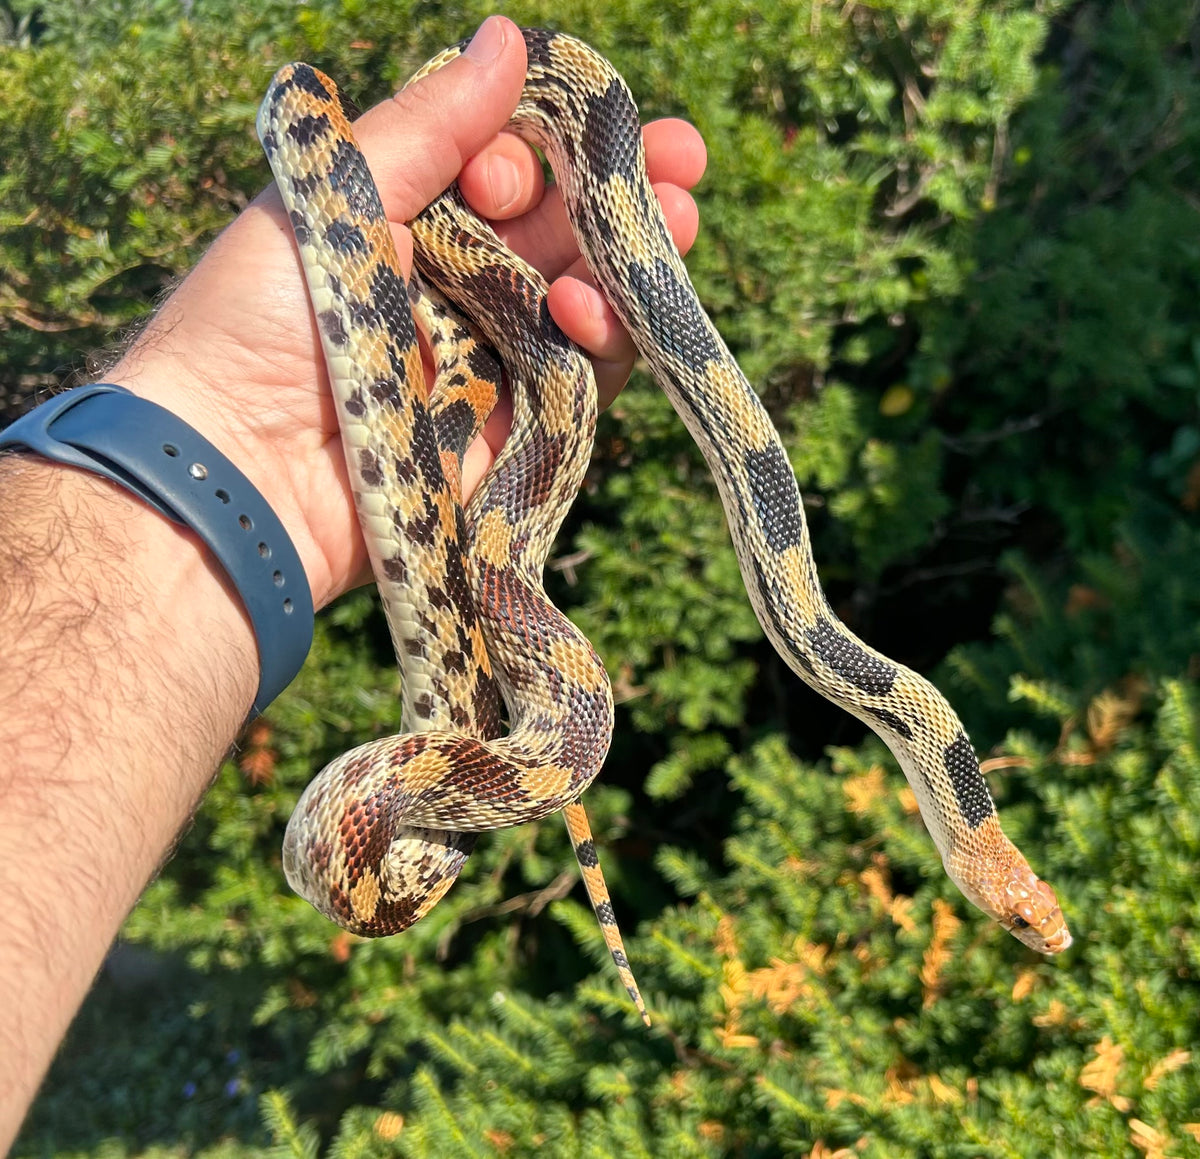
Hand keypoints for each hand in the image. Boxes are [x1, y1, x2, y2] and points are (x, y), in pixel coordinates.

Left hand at [107, 15, 705, 609]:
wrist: (233, 474)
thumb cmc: (255, 322)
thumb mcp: (337, 196)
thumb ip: (430, 127)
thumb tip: (510, 38)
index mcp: (405, 227)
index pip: (498, 176)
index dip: (532, 155)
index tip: (516, 164)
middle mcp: (453, 293)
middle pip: (559, 236)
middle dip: (625, 195)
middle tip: (686, 159)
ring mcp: (487, 365)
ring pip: (584, 303)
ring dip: (627, 263)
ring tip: (675, 221)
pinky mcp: (512, 434)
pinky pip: (582, 380)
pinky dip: (601, 340)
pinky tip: (591, 309)